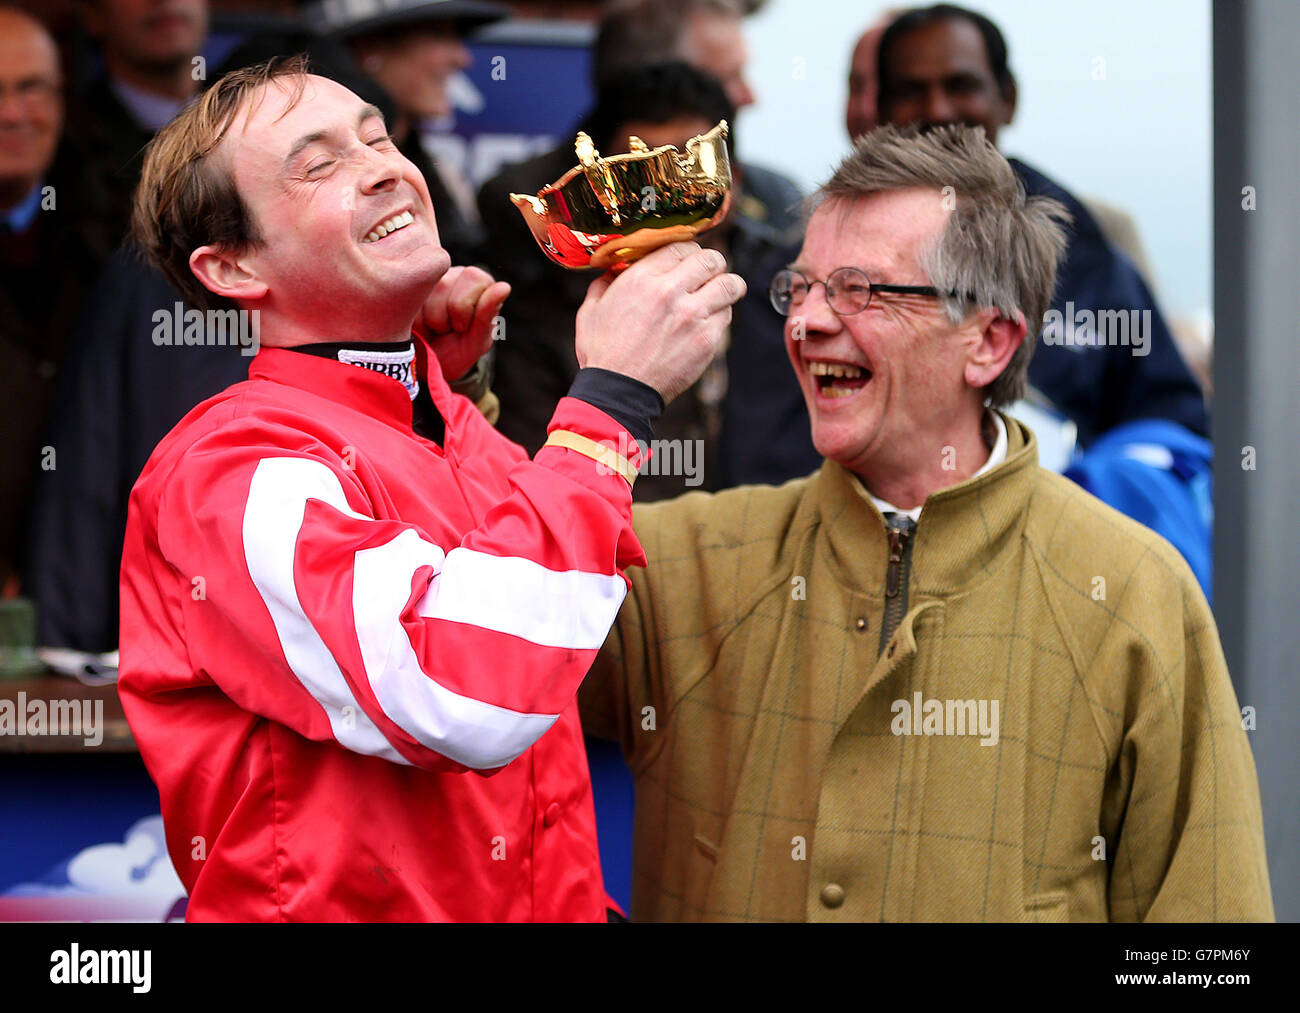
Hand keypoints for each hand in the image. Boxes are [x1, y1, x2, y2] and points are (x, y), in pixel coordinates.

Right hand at [415, 266, 510, 382]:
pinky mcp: (405, 289)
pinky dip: (412, 323)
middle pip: (443, 285)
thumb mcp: (476, 342)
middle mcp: (454, 274)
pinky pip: (404, 303)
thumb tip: (504, 286)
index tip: (463, 327)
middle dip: (443, 317)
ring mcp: (427, 279)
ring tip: (432, 331)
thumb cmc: (457, 353)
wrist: (427, 369)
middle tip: (447, 330)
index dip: (464, 309)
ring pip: (422, 294)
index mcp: (478, 282)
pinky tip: (417, 328)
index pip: (473, 279)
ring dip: (427, 322)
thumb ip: (488, 315)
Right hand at [575, 243, 745, 403]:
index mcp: (642, 279)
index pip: (683, 246)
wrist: (618, 393)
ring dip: (726, 287)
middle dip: (713, 264)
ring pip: (730, 285)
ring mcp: (693, 316)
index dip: (689, 252)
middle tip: (709, 274)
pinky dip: (721, 314)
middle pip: (712, 259)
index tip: (688, 261)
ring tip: (720, 293)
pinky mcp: (707, 340)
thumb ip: (604, 284)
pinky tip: (709, 320)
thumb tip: (613, 271)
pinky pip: (727, 315)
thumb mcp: (590, 311)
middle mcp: (670, 292)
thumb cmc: (602, 353)